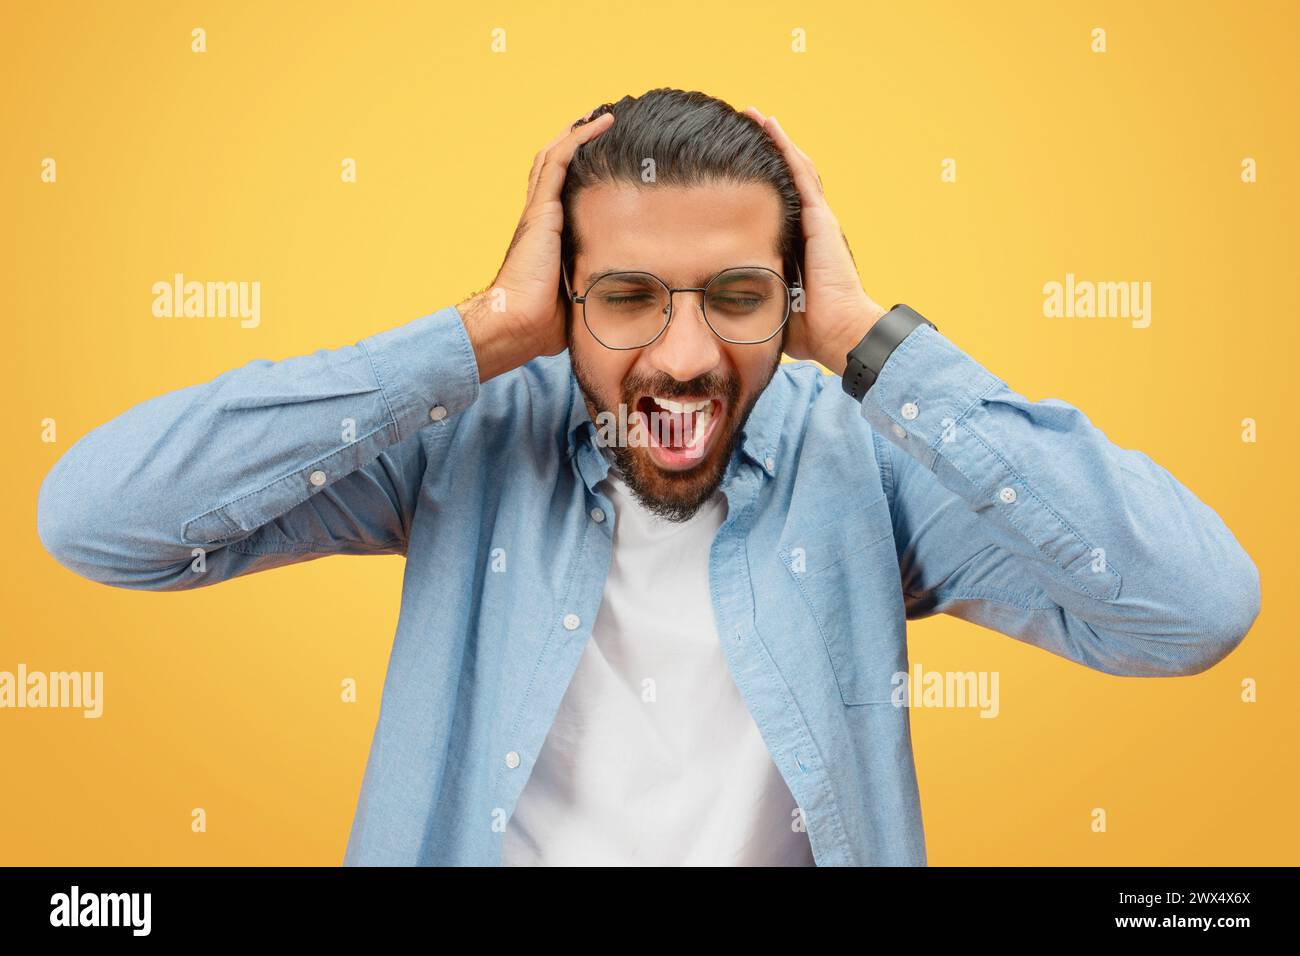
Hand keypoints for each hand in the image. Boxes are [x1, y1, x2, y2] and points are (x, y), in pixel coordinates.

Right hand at [459, 110, 614, 381]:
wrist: (517, 324)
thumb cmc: (543, 324)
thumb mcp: (577, 298)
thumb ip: (595, 288)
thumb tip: (630, 300)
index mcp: (544, 236)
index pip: (558, 191)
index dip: (576, 169)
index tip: (601, 155)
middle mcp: (538, 217)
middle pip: (552, 165)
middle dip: (575, 141)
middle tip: (602, 123)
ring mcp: (538, 212)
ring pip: (554, 156)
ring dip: (578, 132)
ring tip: (603, 115)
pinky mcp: (541, 211)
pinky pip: (559, 161)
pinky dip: (578, 138)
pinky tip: (600, 122)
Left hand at [743, 107, 886, 375]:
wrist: (838, 333)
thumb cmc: (807, 330)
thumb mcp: (768, 304)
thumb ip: (748, 295)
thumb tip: (712, 301)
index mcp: (799, 247)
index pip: (777, 205)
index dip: (759, 184)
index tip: (735, 168)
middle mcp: (811, 228)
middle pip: (787, 179)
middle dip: (767, 152)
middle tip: (741, 128)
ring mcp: (818, 220)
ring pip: (795, 169)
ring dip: (775, 141)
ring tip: (753, 115)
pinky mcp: (820, 219)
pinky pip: (800, 174)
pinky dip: (785, 147)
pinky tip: (770, 125)